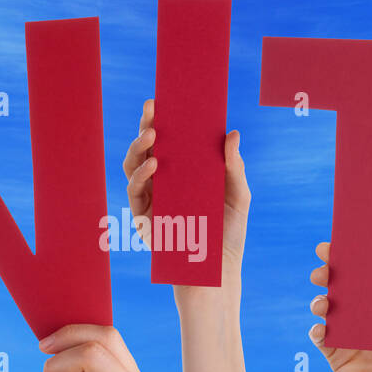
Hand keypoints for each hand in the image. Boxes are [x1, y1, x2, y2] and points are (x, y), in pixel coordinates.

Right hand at [122, 98, 250, 307]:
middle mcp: (164, 185)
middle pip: (148, 149)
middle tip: (152, 110)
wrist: (219, 273)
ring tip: (152, 135)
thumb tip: (232, 133)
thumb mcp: (238, 196)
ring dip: (139, 148)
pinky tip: (154, 163)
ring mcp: (151, 200)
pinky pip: (135, 192)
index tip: (163, 99)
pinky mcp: (144, 218)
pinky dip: (142, 175)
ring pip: (134, 166)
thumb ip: (233, 167)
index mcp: (184, 174)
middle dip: (146, 126)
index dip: (165, 120)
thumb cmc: (228, 235)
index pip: (171, 143)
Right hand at [308, 244, 371, 371]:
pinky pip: (321, 337)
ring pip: (329, 308)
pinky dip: (317, 329)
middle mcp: (367, 317)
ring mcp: (349, 335)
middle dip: (330, 273)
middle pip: (344, 287)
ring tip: (323, 302)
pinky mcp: (336, 355)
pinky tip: (321, 329)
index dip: (356, 258)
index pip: (370, 276)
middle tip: (323, 266)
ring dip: (321, 299)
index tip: (343, 242)